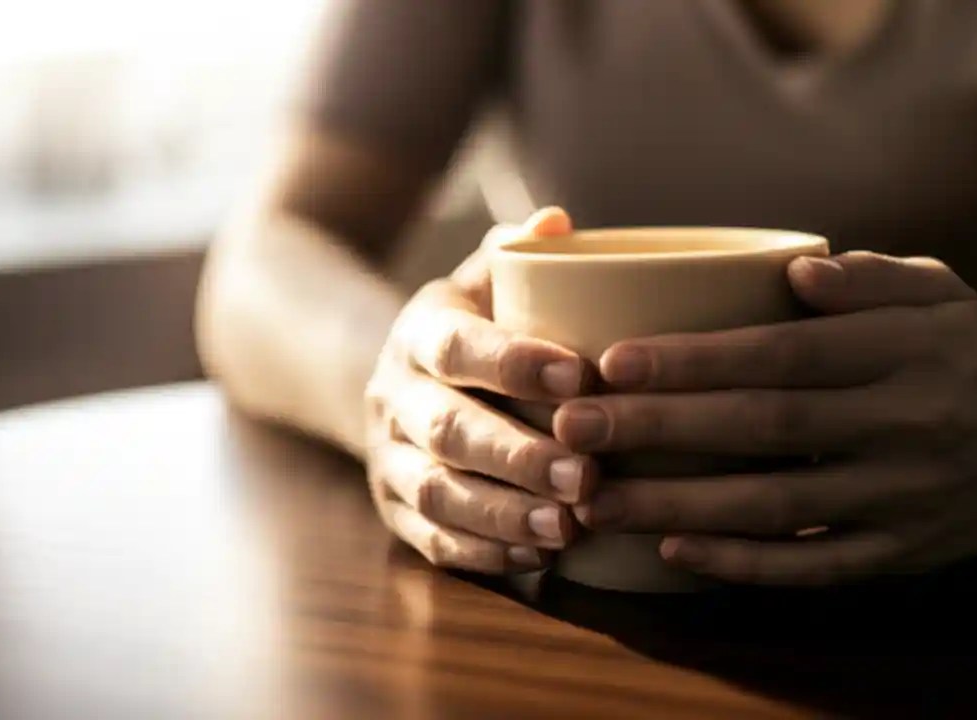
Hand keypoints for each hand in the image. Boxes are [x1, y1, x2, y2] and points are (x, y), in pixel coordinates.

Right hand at [364, 208, 596, 573]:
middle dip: (519, 456)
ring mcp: (389, 458)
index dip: (515, 362)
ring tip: (569, 528)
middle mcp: (394, 397)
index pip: (458, 347)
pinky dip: (486, 552)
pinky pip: (434, 539)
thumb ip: (516, 255)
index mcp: (419, 333)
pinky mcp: (395, 510)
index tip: (581, 375)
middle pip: (450, 430)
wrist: (389, 380)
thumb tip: (557, 222)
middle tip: (587, 474)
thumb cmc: (469, 327)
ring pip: (439, 492)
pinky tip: (541, 557)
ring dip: (505, 514)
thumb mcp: (481, 282)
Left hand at [557, 251, 976, 585]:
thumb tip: (795, 269)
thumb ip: (869, 277)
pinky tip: (674, 550)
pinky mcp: (900, 553)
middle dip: (660, 429)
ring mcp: (902, 497)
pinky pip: (813, 565)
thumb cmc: (965, 351)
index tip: (612, 361)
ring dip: (678, 507)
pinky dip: (743, 563)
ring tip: (596, 500)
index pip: (782, 354)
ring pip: (775, 506)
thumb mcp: (938, 291)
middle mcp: (904, 426)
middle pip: (762, 428)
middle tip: (574, 428)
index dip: (695, 360)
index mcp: (904, 352)